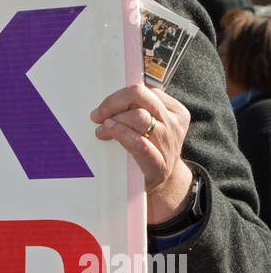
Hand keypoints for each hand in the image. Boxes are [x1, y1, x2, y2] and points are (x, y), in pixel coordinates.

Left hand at [90, 82, 192, 222]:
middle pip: (140, 96)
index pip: (144, 90)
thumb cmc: (150, 148)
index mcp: (174, 110)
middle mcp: (174, 123)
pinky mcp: (160, 164)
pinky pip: (138, 142)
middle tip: (98, 114)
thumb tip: (107, 100)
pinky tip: (108, 132)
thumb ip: (136, 109)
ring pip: (138, 116)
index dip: (119, 96)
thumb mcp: (150, 125)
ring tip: (102, 130)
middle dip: (113, 102)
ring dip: (114, 120)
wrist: (163, 182)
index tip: (104, 107)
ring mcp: (169, 143)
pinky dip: (120, 134)